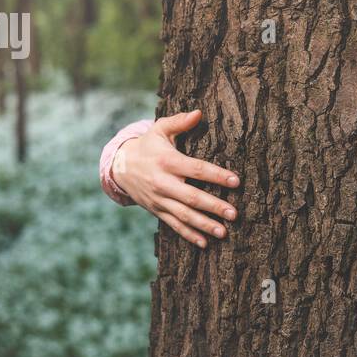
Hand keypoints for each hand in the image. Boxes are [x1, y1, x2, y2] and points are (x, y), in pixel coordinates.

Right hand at [111, 110, 239, 246]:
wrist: (120, 167)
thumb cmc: (148, 146)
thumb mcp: (160, 130)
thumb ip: (179, 121)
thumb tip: (199, 113)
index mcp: (167, 161)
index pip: (196, 169)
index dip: (216, 175)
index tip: (236, 181)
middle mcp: (163, 182)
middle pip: (191, 196)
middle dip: (213, 206)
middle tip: (234, 213)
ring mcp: (159, 199)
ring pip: (183, 215)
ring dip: (204, 225)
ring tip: (223, 232)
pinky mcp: (157, 210)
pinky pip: (174, 225)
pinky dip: (189, 235)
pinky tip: (204, 243)